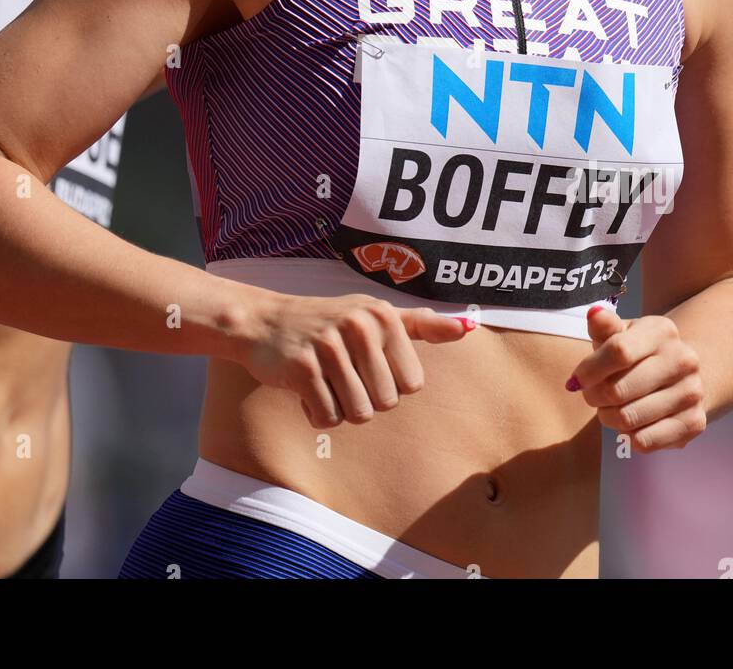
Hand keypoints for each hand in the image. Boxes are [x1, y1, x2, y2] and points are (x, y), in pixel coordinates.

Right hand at [241, 293, 474, 428]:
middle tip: (341, 371)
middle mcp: (359, 326)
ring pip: (358, 414)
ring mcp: (329, 347)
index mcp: (384, 315)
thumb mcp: (374, 314)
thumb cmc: (328, 322)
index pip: (412, 384)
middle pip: (386, 403)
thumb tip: (469, 327)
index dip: (388, 383)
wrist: (263, 322)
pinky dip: (316, 413)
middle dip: (364, 398)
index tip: (365, 362)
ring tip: (324, 378)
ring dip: (340, 406)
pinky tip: (306, 388)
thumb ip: (422, 324)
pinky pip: (328, 418)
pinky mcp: (303, 369)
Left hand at [565, 305, 706, 452]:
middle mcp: (683, 360)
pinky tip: (630, 424)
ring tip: (608, 409)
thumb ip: (604, 326)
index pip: (618, 351)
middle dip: (594, 397)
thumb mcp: (621, 333)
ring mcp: (692, 393)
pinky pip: (646, 441)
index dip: (590, 370)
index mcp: (662, 331)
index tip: (576, 380)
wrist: (681, 375)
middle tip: (591, 395)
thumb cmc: (639, 353)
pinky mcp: (694, 423)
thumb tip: (594, 314)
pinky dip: (629, 436)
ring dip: (608, 418)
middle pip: (619, 390)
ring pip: (628, 418)